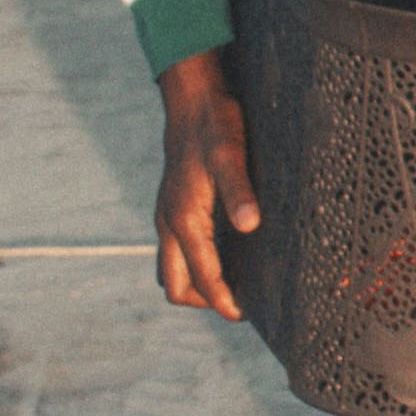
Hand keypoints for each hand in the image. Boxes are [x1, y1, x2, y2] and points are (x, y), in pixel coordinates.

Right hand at [154, 49, 262, 318]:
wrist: (192, 100)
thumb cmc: (214, 126)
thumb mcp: (231, 154)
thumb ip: (240, 191)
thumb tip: (249, 226)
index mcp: (182, 219)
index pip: (200, 277)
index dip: (221, 301)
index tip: (244, 315)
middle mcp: (167, 223)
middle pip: (175, 285)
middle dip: (204, 300)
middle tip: (240, 305)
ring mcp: (165, 217)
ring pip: (171, 270)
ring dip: (196, 285)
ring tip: (234, 286)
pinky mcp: (171, 209)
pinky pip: (175, 252)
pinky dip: (194, 266)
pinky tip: (226, 258)